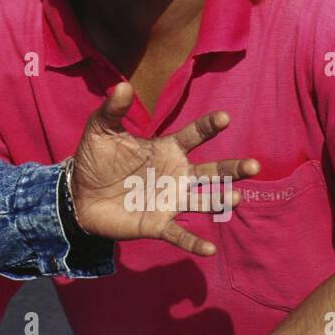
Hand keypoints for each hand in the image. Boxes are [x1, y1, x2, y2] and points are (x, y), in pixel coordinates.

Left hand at [70, 83, 258, 255]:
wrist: (80, 196)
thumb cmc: (95, 160)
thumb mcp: (100, 130)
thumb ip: (112, 110)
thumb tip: (121, 84)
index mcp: (166, 149)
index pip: (194, 135)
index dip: (209, 126)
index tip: (224, 118)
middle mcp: (176, 174)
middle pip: (211, 170)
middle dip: (233, 169)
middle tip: (254, 166)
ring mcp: (170, 200)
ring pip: (203, 200)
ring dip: (220, 201)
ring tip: (236, 199)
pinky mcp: (158, 224)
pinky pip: (180, 235)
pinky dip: (194, 242)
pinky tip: (209, 249)